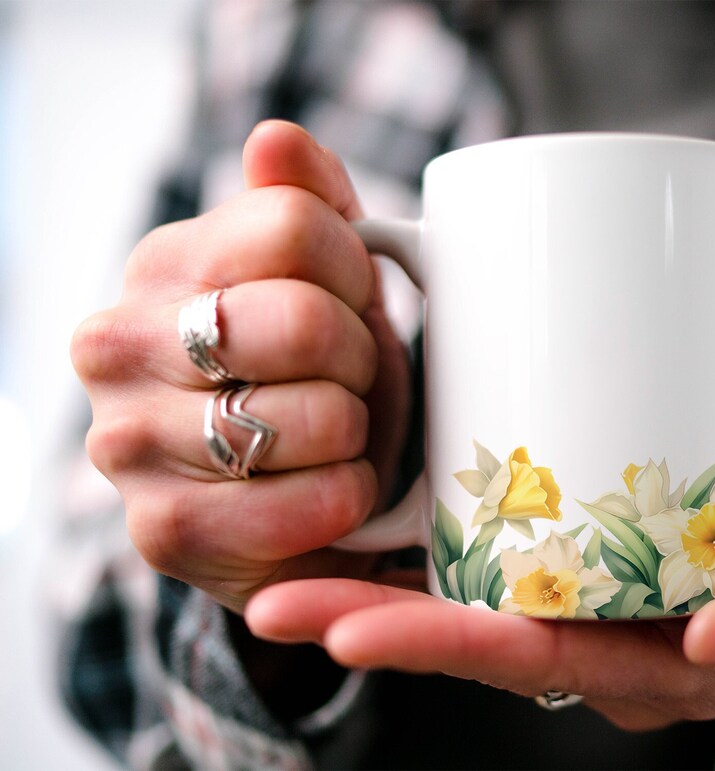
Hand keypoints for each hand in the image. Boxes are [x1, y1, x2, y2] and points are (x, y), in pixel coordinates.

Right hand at [71, 120, 411, 613]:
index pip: (297, 226)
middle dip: (360, 357)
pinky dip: (350, 498)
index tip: (352, 303)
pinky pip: (317, 500)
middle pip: (304, 320)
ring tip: (331, 436)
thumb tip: (275, 139)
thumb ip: (305, 201)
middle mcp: (116, 345)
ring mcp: (127, 442)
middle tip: (349, 379)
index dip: (355, 271)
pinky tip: (327, 491)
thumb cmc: (311, 378)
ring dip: (356, 432)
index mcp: (160, 266)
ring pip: (317, 414)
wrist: (284, 503)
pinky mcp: (165, 531)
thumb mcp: (322, 281)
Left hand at [245, 503, 714, 729]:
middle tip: (285, 605)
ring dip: (376, 592)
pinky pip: (491, 568)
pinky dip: (416, 557)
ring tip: (283, 574)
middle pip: (479, 640)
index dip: (459, 646)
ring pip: (471, 606)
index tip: (364, 630)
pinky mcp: (584, 560)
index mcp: (649, 668)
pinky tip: (350, 525)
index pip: (541, 661)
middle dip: (381, 625)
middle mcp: (602, 649)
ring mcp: (587, 610)